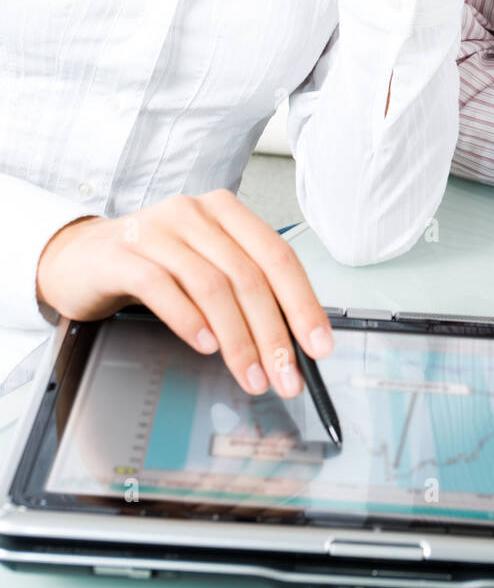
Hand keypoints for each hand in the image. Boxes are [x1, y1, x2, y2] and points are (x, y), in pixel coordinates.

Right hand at [36, 190, 333, 398]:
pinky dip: (189, 320)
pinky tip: (204, 346)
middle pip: (248, 276)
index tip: (319, 346)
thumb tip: (290, 339)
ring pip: (212, 286)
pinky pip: (163, 288)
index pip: (278, 256)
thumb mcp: (204, 266)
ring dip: (238, 339)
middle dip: (273, 334)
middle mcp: (194, 213)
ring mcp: (157, 230)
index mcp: (225, 211)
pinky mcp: (123, 254)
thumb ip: (244, 289)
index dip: (303, 303)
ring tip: (252, 375)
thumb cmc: (152, 264)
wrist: (80, 258)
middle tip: (286, 376)